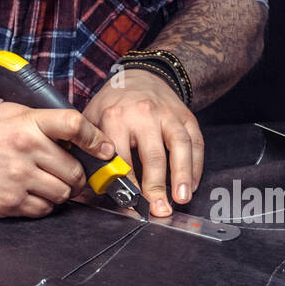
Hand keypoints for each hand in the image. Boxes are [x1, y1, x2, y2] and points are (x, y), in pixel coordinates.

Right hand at [0, 102, 116, 217]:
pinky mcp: (7, 203)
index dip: (96, 139)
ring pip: (63, 194)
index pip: (74, 126)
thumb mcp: (11, 113)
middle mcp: (24, 150)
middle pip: (75, 170)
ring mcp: (17, 179)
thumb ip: (43, 120)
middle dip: (77, 174)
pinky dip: (43, 205)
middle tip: (68, 173)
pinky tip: (30, 193)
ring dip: (61, 191)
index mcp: (27, 123)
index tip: (104, 149)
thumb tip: (79, 135)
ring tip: (47, 183)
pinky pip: (43, 210)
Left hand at [81, 68, 203, 216]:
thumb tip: (88, 186)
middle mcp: (144, 114)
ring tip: (181, 199)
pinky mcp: (186, 117)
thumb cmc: (113, 105)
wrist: (140, 76)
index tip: (129, 202)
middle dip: (156, 186)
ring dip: (182, 175)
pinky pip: (196, 142)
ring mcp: (168, 115)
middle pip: (152, 154)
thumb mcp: (92, 119)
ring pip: (180, 146)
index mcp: (115, 117)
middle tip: (158, 209)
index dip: (126, 182)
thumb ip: (89, 149)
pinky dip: (196, 166)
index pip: (120, 156)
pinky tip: (191, 184)